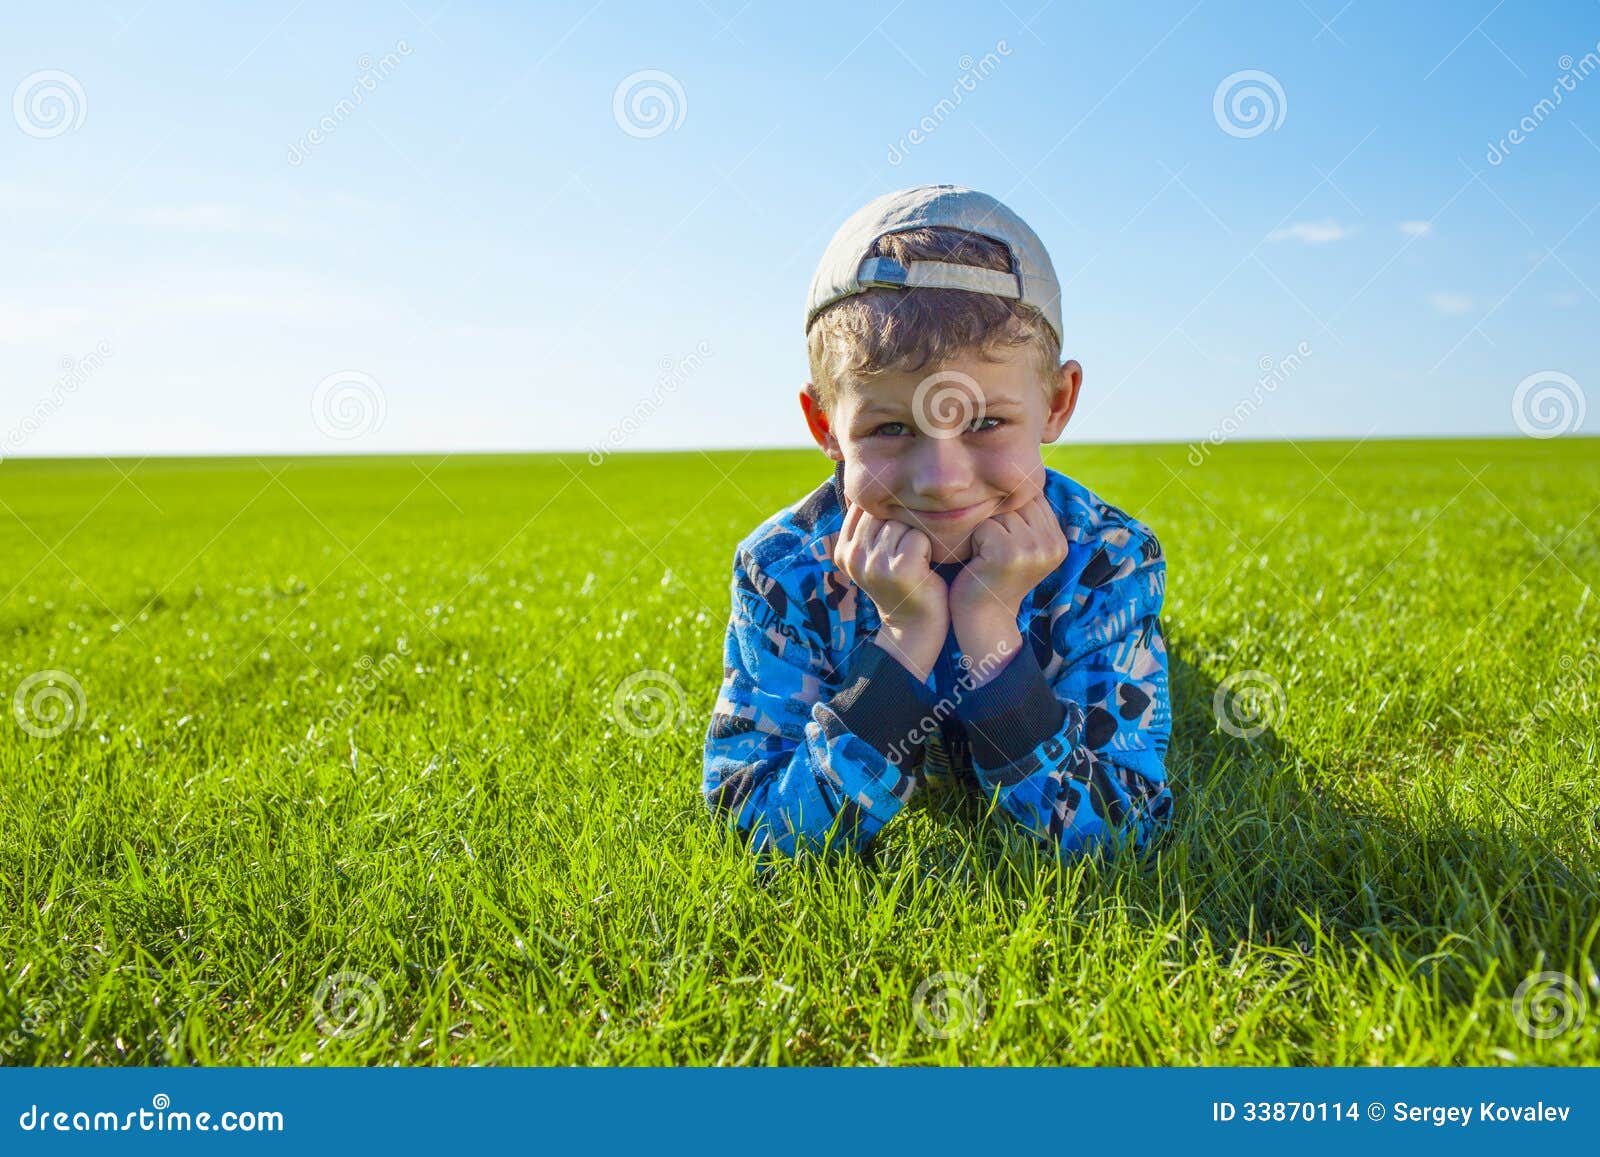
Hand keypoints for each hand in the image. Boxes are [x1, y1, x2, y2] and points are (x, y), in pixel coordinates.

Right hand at [833, 502, 948, 680]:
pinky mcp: (899, 568)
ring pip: (901, 522)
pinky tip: (923, 567)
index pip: (864, 506)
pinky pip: (918, 536)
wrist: (913, 625)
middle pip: (883, 512)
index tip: (894, 538)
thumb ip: (867, 525)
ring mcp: (874, 563)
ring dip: (915, 537)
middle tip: (907, 552)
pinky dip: (926, 548)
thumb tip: (867, 483)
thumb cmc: (901, 581)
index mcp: (843, 549)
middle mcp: (853, 556)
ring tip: (914, 560)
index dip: (886, 515)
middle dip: (902, 525)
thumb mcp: (874, 553)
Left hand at [948, 494, 1066, 674]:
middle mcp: (1053, 543)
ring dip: (984, 531)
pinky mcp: (1010, 553)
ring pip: (999, 512)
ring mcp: (1034, 548)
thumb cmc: (993, 577)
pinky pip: (984, 526)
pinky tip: (979, 563)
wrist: (983, 620)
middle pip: (1016, 503)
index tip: (1001, 543)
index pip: (1031, 499)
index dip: (1008, 515)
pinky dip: (974, 541)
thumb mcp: (1019, 546)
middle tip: (991, 553)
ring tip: (986, 557)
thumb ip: (1026, 517)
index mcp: (1060, 540)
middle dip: (996, 521)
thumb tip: (1020, 472)